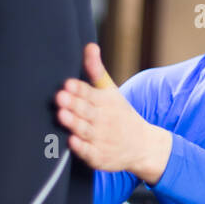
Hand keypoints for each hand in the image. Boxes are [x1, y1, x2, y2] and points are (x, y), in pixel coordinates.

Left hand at [55, 43, 148, 173]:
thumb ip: (96, 71)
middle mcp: (104, 120)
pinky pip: (90, 153)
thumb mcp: (111, 92)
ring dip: (74, 123)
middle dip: (74, 104)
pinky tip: (71, 142)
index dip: (79, 89)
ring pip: (85, 131)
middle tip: (60, 96)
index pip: (90, 94)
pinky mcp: (99, 157)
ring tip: (62, 114)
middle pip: (87, 111)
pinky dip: (82, 148)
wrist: (144, 146)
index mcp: (106, 102)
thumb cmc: (120, 115)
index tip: (68, 83)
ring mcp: (102, 140)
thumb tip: (89, 46)